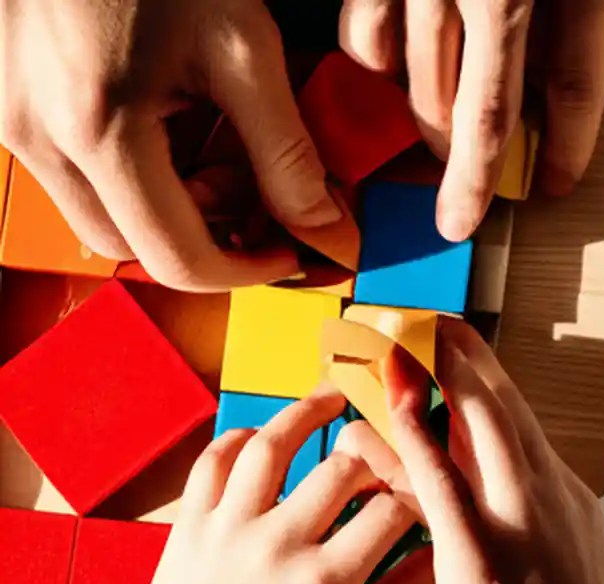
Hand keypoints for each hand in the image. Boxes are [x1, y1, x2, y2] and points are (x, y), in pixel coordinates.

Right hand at [0, 0, 338, 290]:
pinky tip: (178, 118)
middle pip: (137, 248)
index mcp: (99, 131)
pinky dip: (138, 170)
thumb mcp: (244, 48)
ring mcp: (12, 124)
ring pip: (105, 215)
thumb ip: (287, 151)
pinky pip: (79, 172)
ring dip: (174, 205)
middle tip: (264, 191)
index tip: (295, 247)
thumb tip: (326, 227)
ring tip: (225, 143)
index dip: (250, 269)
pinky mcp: (9, 105)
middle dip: (211, 237)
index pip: (179, 260)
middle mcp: (38, 140)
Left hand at [79, 389, 435, 583]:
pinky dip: (238, 437)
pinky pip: (213, 460)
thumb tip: (437, 556)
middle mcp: (276, 547)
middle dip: (373, 452)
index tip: (419, 493)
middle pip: (342, 468)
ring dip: (307, 412)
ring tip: (332, 397)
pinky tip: (262, 434)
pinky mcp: (191, 524)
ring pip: (272, 446)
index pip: (389, 513)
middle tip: (383, 448)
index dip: (415, 495)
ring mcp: (229, 530)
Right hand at [339, 0, 603, 239]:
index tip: (557, 184)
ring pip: (429, 91)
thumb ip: (570, 17)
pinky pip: (367, 34)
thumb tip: (549, 83)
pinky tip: (387, 75)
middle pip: (486, 115)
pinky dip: (375, 66)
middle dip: (478, 167)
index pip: (575, 88)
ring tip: (434, 142)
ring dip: (432, 130)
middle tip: (468, 194)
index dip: (569, 147)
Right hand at [375, 318, 603, 583]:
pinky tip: (493, 443)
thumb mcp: (460, 561)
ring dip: (489, 392)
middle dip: (469, 357)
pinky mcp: (578, 517)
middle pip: (505, 401)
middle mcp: (548, 483)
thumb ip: (435, 485)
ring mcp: (569, 498)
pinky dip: (506, 434)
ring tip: (460, 367)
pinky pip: (537, 458)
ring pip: (524, 428)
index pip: (475, 400)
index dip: (441, 358)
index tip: (413, 326)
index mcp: (516, 489)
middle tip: (437, 324)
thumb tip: (411, 420)